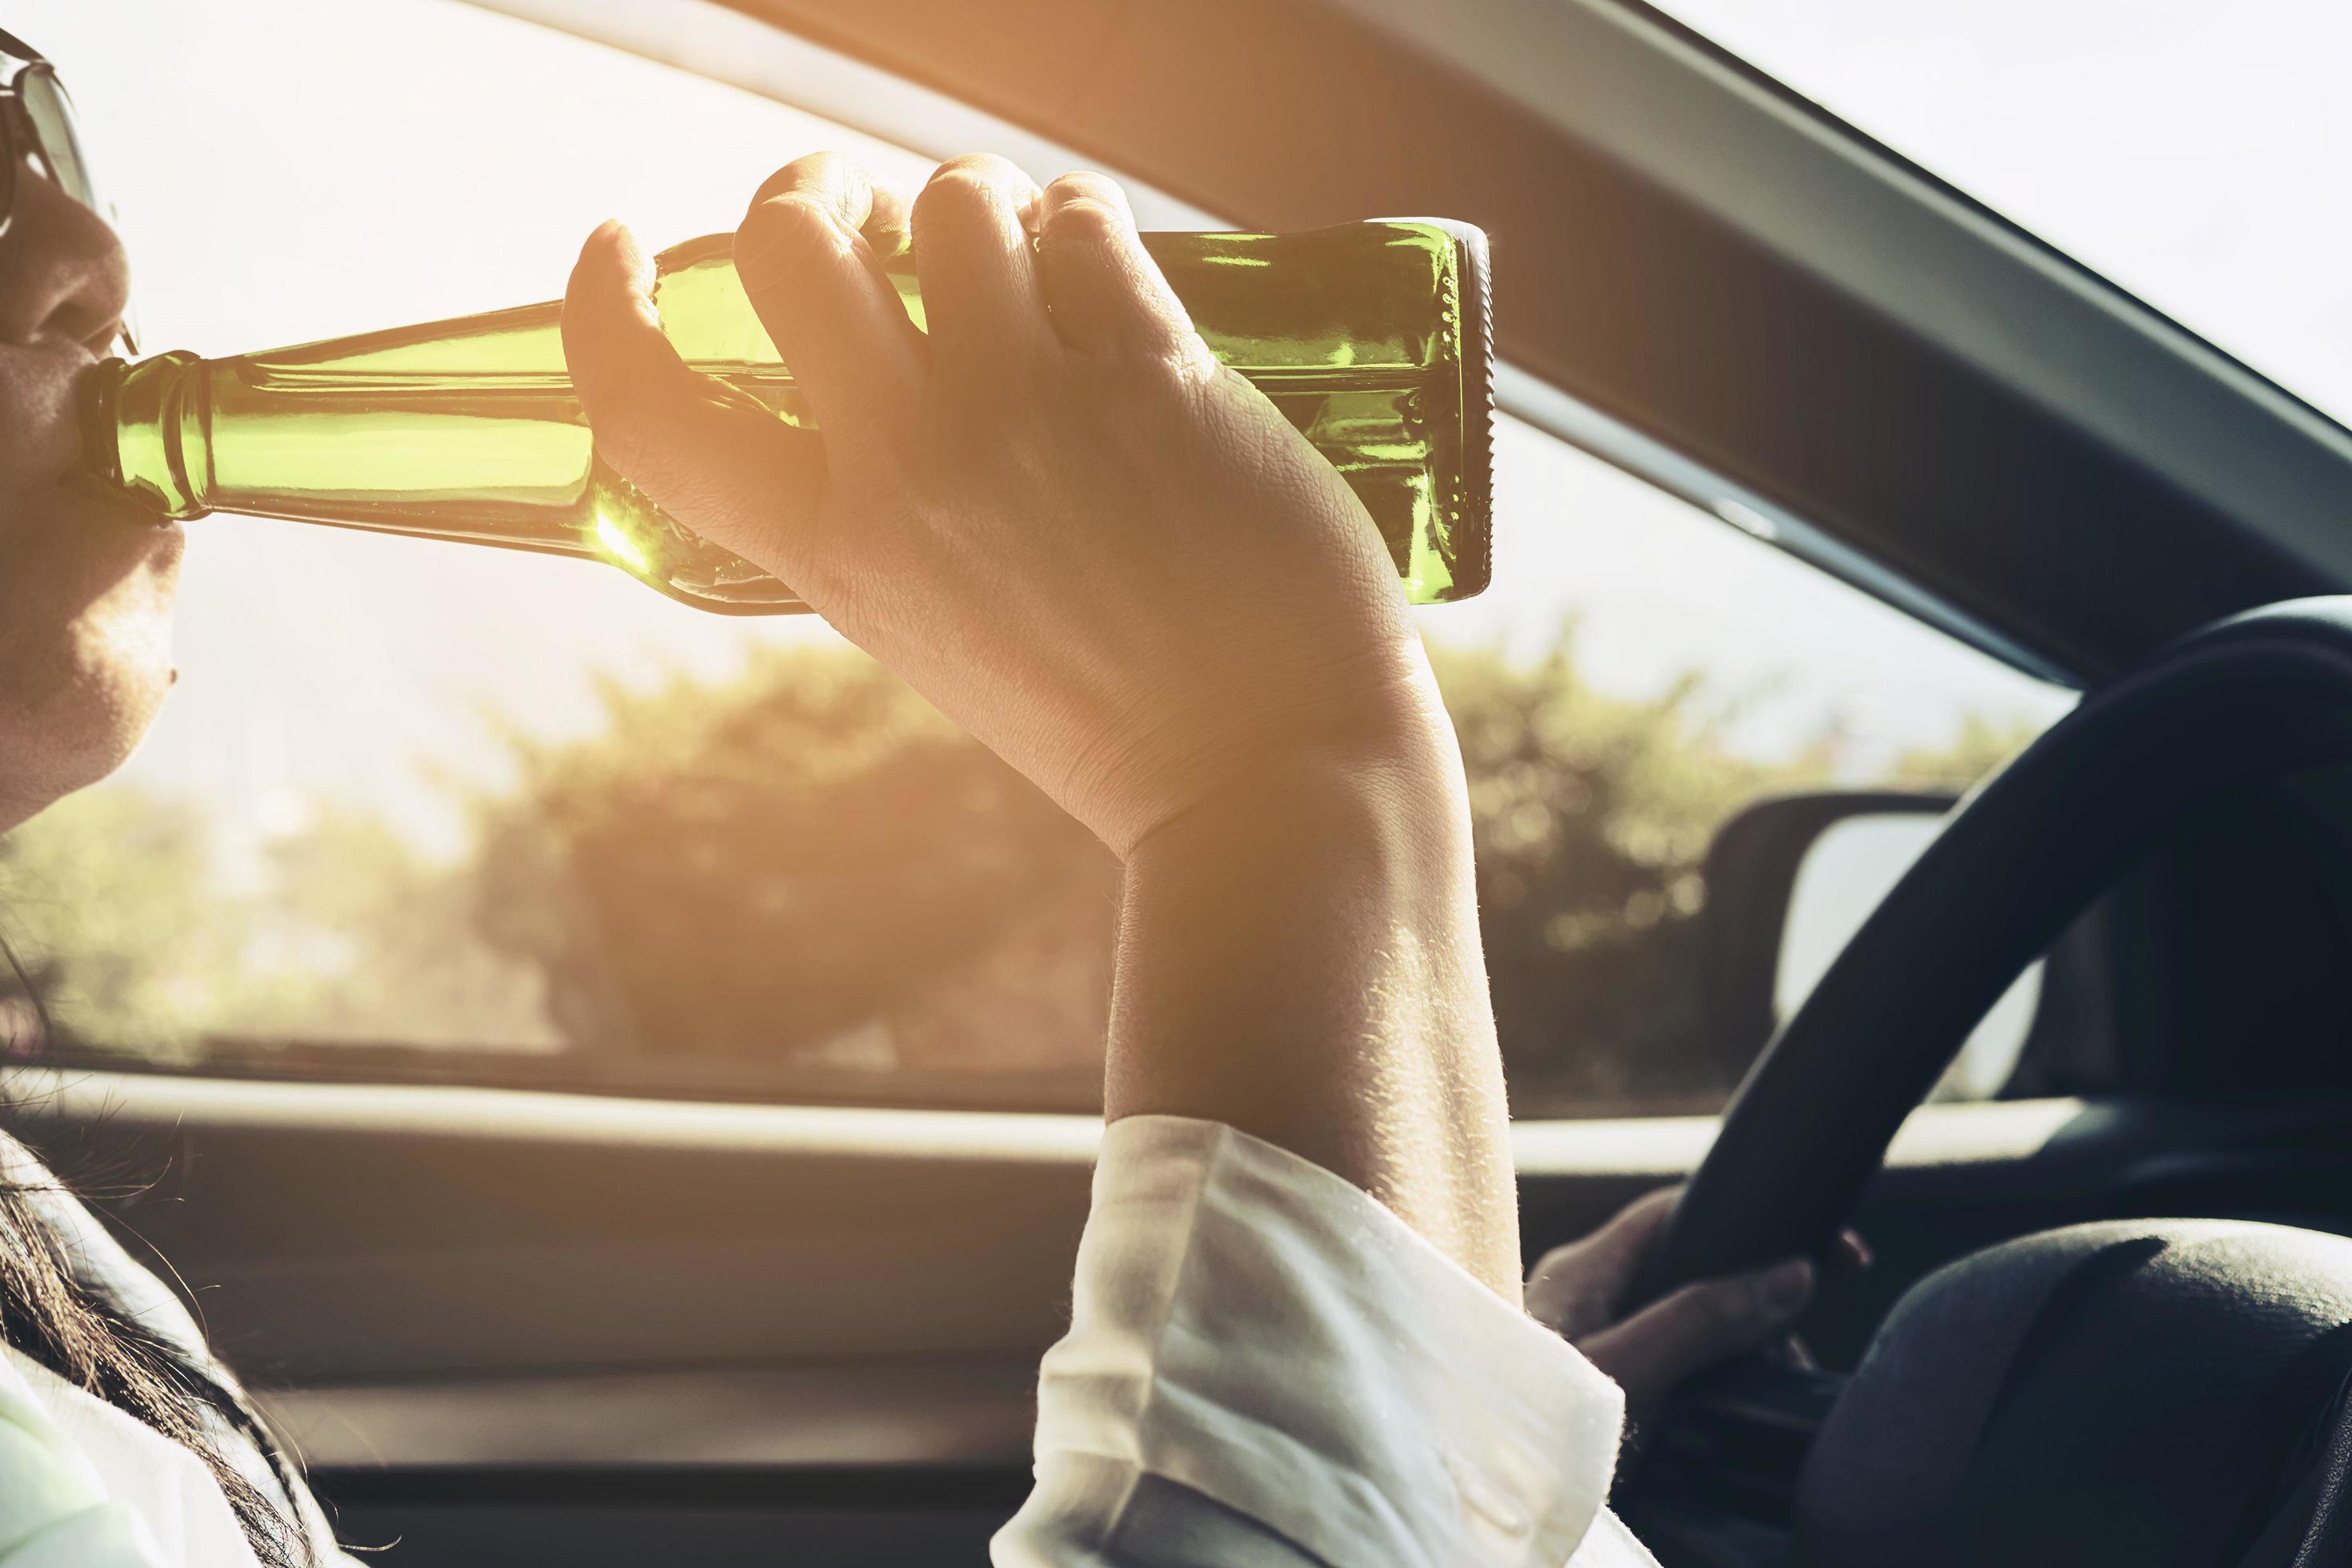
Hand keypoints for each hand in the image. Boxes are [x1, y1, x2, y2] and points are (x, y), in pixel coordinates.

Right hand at [562, 153, 1443, 858]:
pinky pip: (1084, 223)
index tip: (621, 250)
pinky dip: (1081, 219)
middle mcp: (911, 469)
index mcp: (835, 554)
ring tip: (1016, 249)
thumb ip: (879, 522)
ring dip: (977, 203)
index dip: (603, 312)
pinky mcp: (1153, 372)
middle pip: (791, 245)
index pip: (650, 415)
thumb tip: (873, 387)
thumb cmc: (1113, 722)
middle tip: (867, 218)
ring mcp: (1031, 411)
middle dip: (815, 193)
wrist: (1273, 773)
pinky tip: (1097, 263)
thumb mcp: (934, 631)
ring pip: (951, 202)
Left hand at [1526, 1188, 1869, 1411]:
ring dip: (1740, 1351)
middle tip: (1805, 1351)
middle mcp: (1582, 1298)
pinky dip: (1712, 1386)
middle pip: (1691, 1272)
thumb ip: (1700, 1321)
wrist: (1460, 1496)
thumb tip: (1792, 1273)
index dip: (1756, 1219)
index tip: (1829, 1251)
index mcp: (1583, 1270)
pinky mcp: (1589, 1396)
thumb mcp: (1623, 1371)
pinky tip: (1738, 1416)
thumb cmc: (1519, 1426)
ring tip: (1783, 1388)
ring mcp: (1584, 1346)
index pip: (1680, 1212)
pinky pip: (1669, 1371)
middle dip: (1758, 1302)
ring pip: (1684, 1326)